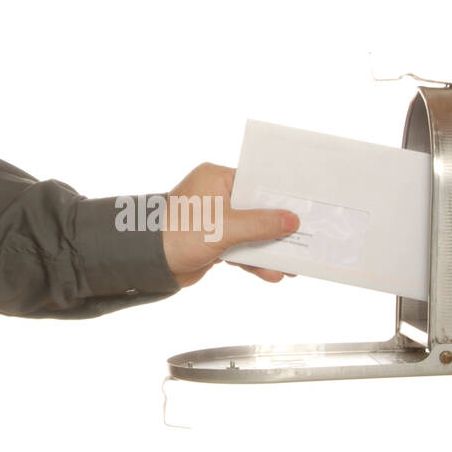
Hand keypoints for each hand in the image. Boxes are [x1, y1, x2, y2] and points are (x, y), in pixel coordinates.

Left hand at [161, 162, 298, 287]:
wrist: (147, 263)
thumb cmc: (178, 234)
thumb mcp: (226, 228)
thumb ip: (261, 224)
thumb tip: (291, 221)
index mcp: (216, 179)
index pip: (257, 182)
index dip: (280, 196)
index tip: (304, 207)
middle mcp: (216, 195)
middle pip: (257, 209)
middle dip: (278, 229)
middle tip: (304, 238)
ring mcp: (215, 219)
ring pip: (251, 232)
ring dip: (269, 249)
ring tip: (292, 266)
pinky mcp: (213, 240)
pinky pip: (241, 247)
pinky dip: (254, 260)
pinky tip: (271, 272)